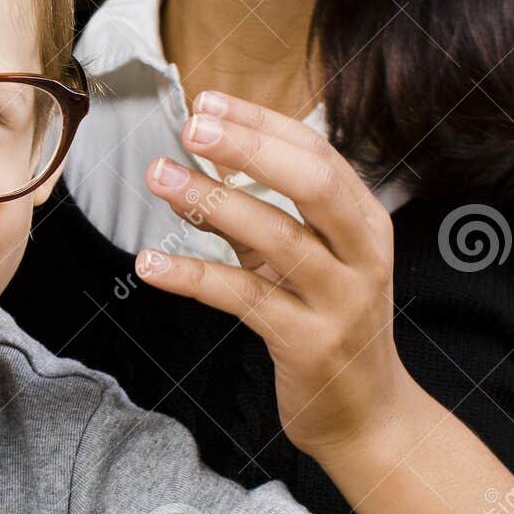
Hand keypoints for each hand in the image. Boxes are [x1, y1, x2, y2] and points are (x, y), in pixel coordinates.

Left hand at [135, 91, 419, 463]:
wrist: (364, 413)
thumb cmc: (325, 323)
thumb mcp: (302, 262)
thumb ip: (263, 215)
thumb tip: (207, 159)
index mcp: (365, 221)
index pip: (316, 153)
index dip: (261, 124)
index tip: (208, 100)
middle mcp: (363, 253)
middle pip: (310, 183)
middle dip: (250, 148)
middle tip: (191, 125)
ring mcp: (340, 299)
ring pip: (275, 237)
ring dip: (211, 202)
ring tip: (157, 176)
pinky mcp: (307, 342)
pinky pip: (243, 298)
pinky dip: (193, 277)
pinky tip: (148, 264)